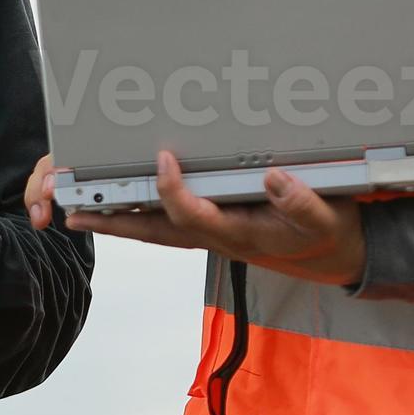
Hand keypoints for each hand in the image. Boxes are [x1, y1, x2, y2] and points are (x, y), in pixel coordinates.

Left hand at [64, 150, 366, 287]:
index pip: (192, 215)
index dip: (172, 191)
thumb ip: (301, 201)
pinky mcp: (216, 229)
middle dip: (115, 223)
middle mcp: (218, 238)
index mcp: (239, 234)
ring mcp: (213, 235)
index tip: (162, 159)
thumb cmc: (329, 233)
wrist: (339, 255)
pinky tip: (124, 208)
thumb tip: (272, 178)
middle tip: (75, 213)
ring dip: (120, 223)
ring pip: (157, 232)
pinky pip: (170, 226)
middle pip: (155, 233)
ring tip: (82, 212)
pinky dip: (142, 219)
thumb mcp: (327, 216)